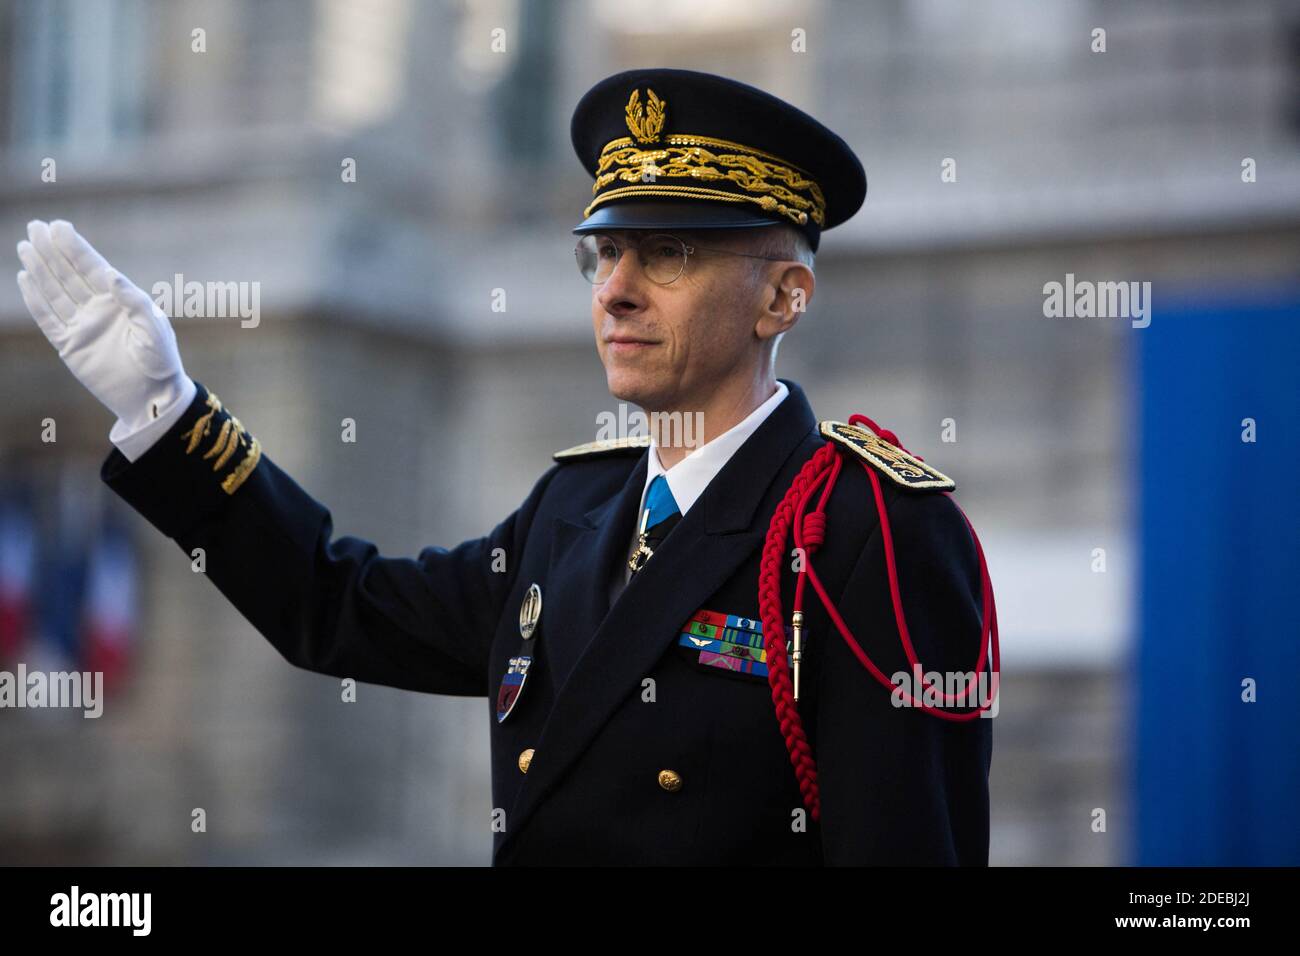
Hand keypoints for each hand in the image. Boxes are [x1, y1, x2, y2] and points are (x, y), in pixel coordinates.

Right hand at [16, 219, 190, 429]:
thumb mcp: (154, 329)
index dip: (76, 247)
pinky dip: (36, 300)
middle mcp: (99, 308)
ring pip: (55, 292)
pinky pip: (48, 318)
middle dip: (53, 251)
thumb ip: (134, 301)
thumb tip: (111, 275)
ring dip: (40, 270)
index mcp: (121, 300)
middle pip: (70, 274)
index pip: (93, 268)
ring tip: (25, 247)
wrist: (152, 396)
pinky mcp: (70, 344)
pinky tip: (25, 279)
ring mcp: (83, 325)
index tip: (58, 226)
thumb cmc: (161, 360)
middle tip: (34, 227)